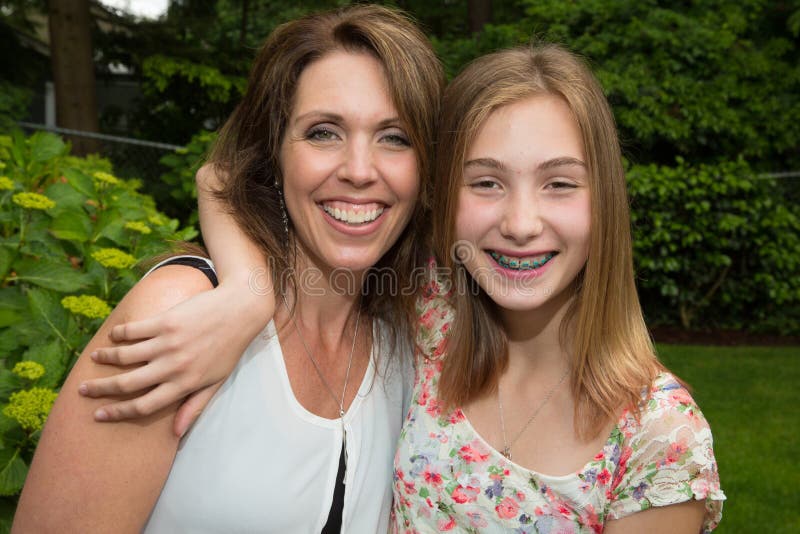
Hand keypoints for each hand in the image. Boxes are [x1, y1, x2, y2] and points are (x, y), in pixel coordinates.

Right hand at [79, 280, 273, 435]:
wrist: (240, 310)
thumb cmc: (229, 348)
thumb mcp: (217, 381)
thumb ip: (195, 406)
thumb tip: (177, 433)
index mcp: (185, 384)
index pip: (144, 406)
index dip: (119, 412)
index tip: (99, 414)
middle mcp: (174, 366)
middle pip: (128, 384)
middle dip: (101, 389)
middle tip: (83, 390)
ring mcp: (169, 343)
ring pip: (125, 355)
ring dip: (106, 358)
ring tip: (96, 358)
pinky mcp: (166, 321)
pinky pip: (134, 330)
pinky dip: (120, 334)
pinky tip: (113, 335)